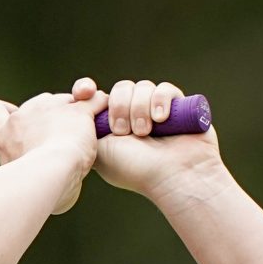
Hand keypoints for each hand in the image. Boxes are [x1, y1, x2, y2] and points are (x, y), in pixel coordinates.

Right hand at [0, 84, 100, 213]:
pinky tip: (102, 122)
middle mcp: (24, 115)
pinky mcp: (78, 112)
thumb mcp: (20, 181)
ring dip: (75, 115)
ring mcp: (51, 108)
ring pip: (67, 101)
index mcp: (3, 135)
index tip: (14, 120)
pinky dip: (99, 107)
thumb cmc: (32, 189)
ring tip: (83, 139)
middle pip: (38, 104)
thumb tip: (44, 187)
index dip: (2, 111)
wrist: (48, 175)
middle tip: (62, 142)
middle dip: (51, 117)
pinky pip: (93, 100)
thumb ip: (29, 174)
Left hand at [92, 76, 223, 197]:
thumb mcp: (98, 150)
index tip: (83, 93)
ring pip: (143, 87)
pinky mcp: (180, 107)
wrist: (173, 176)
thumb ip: (87, 129)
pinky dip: (160, 100)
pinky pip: (165, 88)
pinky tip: (160, 119)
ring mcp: (158, 110)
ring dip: (139, 108)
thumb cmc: (135, 168)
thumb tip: (83, 109)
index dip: (89, 91)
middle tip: (123, 131)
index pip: (100, 96)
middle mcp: (135, 115)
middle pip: (121, 88)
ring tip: (144, 132)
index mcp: (114, 124)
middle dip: (119, 106)